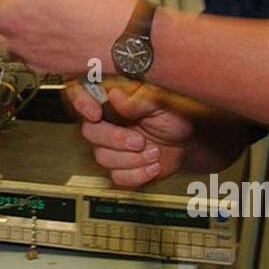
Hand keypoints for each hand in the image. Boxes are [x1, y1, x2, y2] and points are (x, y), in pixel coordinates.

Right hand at [66, 79, 197, 187]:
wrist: (187, 140)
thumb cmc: (174, 114)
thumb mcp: (160, 100)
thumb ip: (137, 99)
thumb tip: (116, 96)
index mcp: (111, 98)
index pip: (80, 93)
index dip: (81, 102)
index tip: (95, 113)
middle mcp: (106, 121)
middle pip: (89, 132)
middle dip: (115, 139)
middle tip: (138, 140)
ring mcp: (111, 145)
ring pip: (103, 157)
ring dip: (132, 158)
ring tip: (154, 151)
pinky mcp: (120, 166)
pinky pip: (116, 176)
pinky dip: (137, 174)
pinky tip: (152, 165)